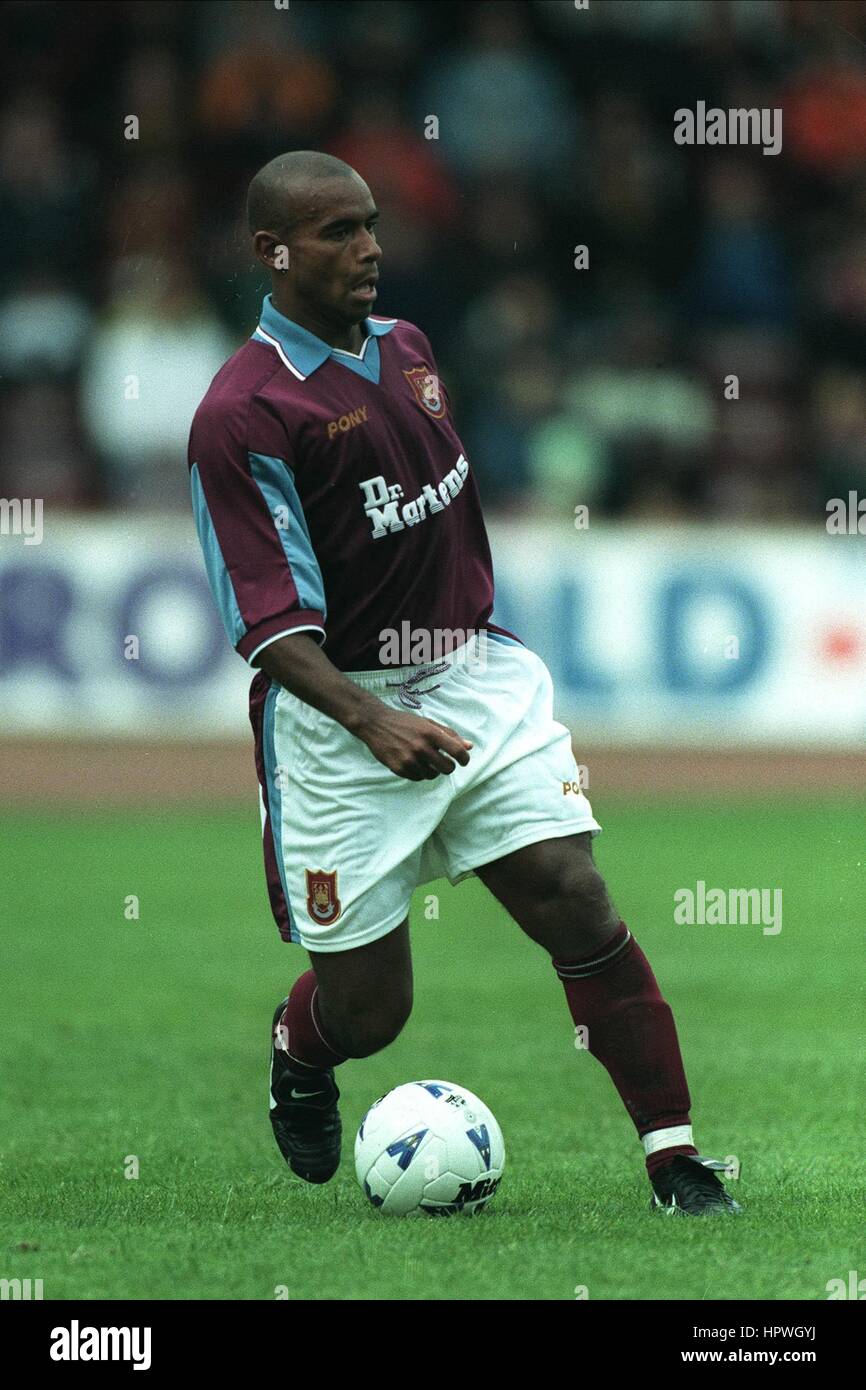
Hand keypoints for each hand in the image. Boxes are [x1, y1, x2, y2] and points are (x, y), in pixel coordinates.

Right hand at [357, 705, 472, 780]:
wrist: (376, 724)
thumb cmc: (405, 723)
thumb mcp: (428, 723)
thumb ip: (449, 735)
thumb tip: (469, 747)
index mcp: (430, 733)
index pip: (456, 751)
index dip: (464, 759)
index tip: (463, 761)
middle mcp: (421, 747)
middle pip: (447, 768)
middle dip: (448, 767)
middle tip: (444, 762)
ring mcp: (409, 759)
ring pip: (433, 775)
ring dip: (433, 770)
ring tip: (426, 761)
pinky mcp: (399, 768)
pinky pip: (418, 778)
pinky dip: (420, 773)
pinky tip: (415, 763)